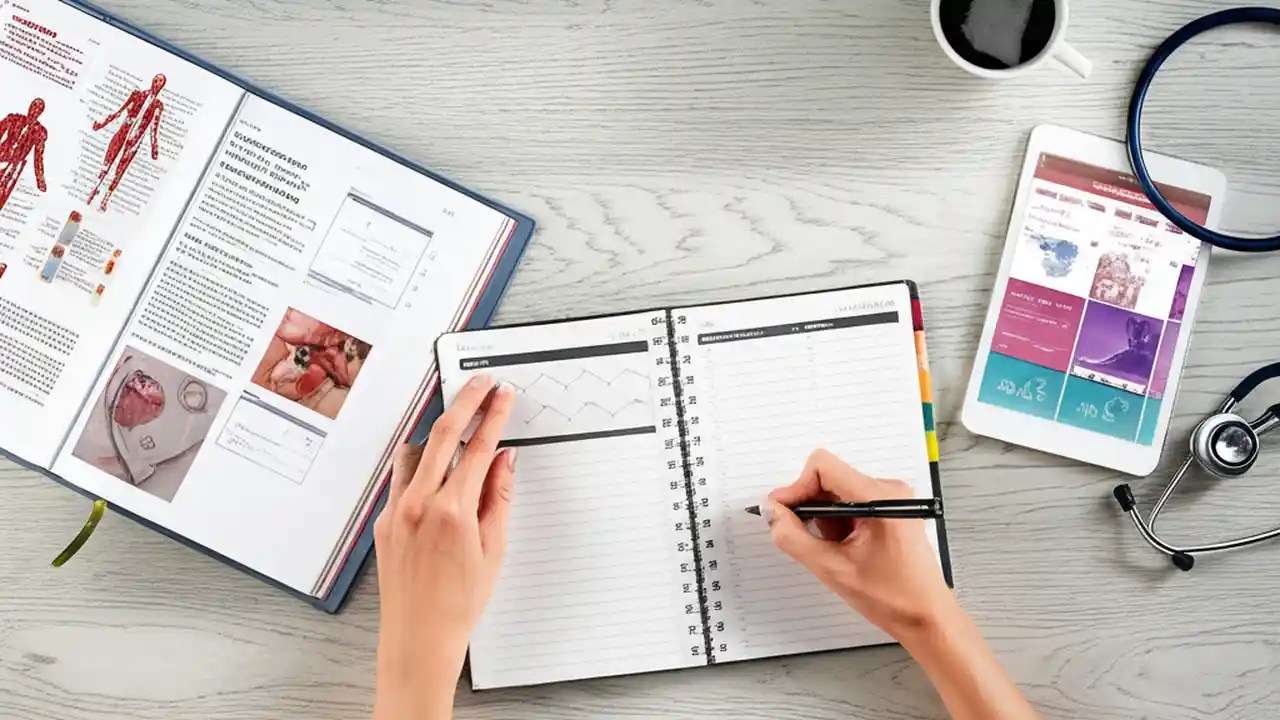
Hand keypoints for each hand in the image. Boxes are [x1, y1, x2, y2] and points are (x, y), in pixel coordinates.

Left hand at [372, 374, 515, 719]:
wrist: (419, 638)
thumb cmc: (458, 603)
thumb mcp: (493, 549)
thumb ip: (498, 498)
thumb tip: (504, 462)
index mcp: (452, 511)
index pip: (478, 448)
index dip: (493, 416)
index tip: (502, 396)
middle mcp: (419, 505)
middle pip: (442, 434)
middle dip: (464, 402)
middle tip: (480, 385)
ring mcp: (397, 511)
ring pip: (415, 452)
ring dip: (437, 434)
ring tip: (458, 424)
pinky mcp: (384, 521)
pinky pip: (402, 478)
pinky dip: (420, 465)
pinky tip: (434, 467)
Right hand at [767, 449, 955, 640]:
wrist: (927, 618)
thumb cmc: (892, 598)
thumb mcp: (832, 569)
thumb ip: (794, 538)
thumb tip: (772, 513)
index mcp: (880, 497)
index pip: (823, 467)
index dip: (796, 488)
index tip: (782, 513)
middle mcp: (888, 490)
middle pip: (828, 478)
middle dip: (810, 508)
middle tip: (805, 540)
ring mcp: (890, 499)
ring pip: (836, 493)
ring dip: (824, 520)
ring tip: (834, 551)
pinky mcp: (889, 510)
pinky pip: (849, 504)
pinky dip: (837, 524)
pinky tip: (845, 550)